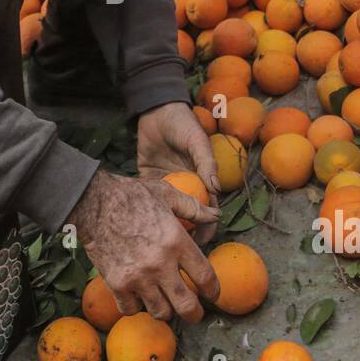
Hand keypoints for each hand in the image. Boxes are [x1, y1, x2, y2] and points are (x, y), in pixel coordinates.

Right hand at [68, 169, 218, 322]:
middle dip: (195, 314)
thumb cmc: (130, 195)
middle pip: (187, 305)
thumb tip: (216, 215)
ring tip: (164, 302)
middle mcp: (160, 263)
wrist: (92, 202)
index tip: (212, 294)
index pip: (205, 277)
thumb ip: (193, 207)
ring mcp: (138, 276)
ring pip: (161, 312)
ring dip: (165, 310)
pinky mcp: (117, 283)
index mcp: (176, 241)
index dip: (213, 290)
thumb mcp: (166, 194)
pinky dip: (136, 306)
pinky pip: (132, 309)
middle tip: (194, 313)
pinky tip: (138, 296)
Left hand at [136, 101, 220, 243]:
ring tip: (161, 244)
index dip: (207, 226)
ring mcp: (166, 183)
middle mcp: (184, 184)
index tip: (204, 242)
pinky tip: (143, 225)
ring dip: (166, 227)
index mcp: (200, 178)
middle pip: (187, 215)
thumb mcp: (197, 140)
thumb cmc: (182, 123)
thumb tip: (216, 189)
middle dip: (186, 234)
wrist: (156, 110)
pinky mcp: (148, 179)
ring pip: (168, 211)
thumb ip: (206, 162)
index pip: (207, 208)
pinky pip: (149, 198)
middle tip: (180, 250)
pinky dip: (148, 210)